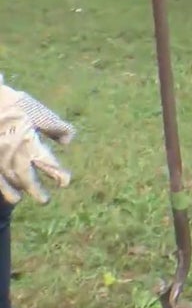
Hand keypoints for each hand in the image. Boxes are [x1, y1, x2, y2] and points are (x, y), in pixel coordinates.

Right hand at [0, 87, 70, 204]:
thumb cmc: (15, 105)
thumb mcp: (39, 113)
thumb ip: (55, 128)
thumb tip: (69, 141)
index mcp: (30, 143)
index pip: (47, 162)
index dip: (57, 173)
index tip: (66, 183)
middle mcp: (13, 154)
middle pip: (25, 176)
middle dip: (35, 189)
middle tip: (44, 201)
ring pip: (7, 178)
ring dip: (14, 189)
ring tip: (19, 199)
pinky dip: (0, 185)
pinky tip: (3, 190)